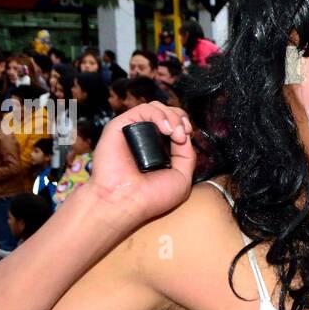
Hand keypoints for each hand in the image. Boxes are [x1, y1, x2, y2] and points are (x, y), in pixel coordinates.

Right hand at [85, 101, 197, 225]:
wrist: (129, 201)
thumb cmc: (152, 196)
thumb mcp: (182, 177)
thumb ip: (187, 154)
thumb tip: (186, 134)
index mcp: (159, 149)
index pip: (174, 125)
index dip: (184, 124)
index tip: (188, 133)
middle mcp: (145, 139)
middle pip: (167, 112)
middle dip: (180, 118)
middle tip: (183, 134)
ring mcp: (132, 132)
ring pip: (156, 108)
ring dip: (172, 116)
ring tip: (175, 133)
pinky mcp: (120, 126)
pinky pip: (143, 109)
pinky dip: (159, 115)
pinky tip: (166, 130)